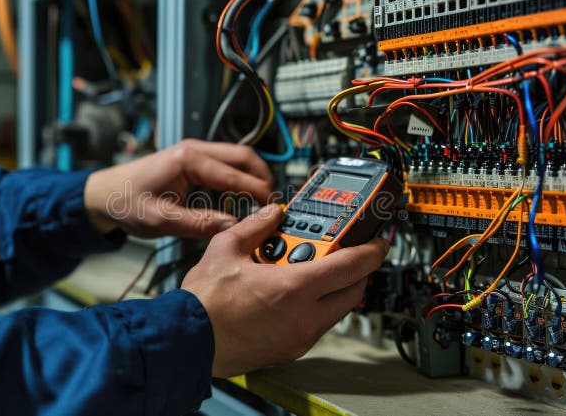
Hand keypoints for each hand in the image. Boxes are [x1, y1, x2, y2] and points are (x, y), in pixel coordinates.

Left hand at [84, 139, 273, 237]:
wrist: (103, 194)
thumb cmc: (125, 202)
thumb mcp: (161, 220)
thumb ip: (199, 224)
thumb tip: (233, 228)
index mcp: (188, 159)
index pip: (235, 175)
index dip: (257, 194)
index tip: (273, 210)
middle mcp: (195, 149)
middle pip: (245, 157)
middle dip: (263, 179)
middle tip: (273, 204)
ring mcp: (195, 152)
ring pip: (238, 158)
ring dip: (253, 178)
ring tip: (260, 205)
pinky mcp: (193, 160)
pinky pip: (226, 165)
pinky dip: (239, 180)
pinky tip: (239, 202)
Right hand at [181, 204, 388, 377]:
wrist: (187, 343)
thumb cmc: (203, 304)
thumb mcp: (225, 249)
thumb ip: (255, 226)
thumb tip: (272, 213)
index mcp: (294, 288)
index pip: (352, 265)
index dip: (371, 249)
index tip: (377, 240)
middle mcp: (304, 317)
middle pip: (353, 290)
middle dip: (355, 268)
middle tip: (341, 250)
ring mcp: (300, 338)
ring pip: (337, 309)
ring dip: (333, 288)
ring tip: (307, 269)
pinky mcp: (291, 351)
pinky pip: (317, 324)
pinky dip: (315, 306)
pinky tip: (289, 292)